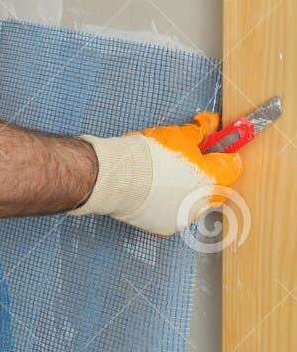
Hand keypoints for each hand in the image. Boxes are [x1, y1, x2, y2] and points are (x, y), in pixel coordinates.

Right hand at [69, 111, 243, 236]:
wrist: (117, 178)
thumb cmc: (148, 156)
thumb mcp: (178, 135)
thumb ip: (200, 131)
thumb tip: (211, 122)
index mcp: (212, 179)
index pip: (234, 166)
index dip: (226, 154)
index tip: (218, 147)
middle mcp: (202, 203)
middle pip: (218, 189)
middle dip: (210, 175)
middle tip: (193, 161)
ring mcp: (184, 218)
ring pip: (196, 203)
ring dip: (190, 191)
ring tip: (170, 177)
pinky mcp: (166, 228)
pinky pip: (176, 214)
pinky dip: (171, 204)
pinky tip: (158, 192)